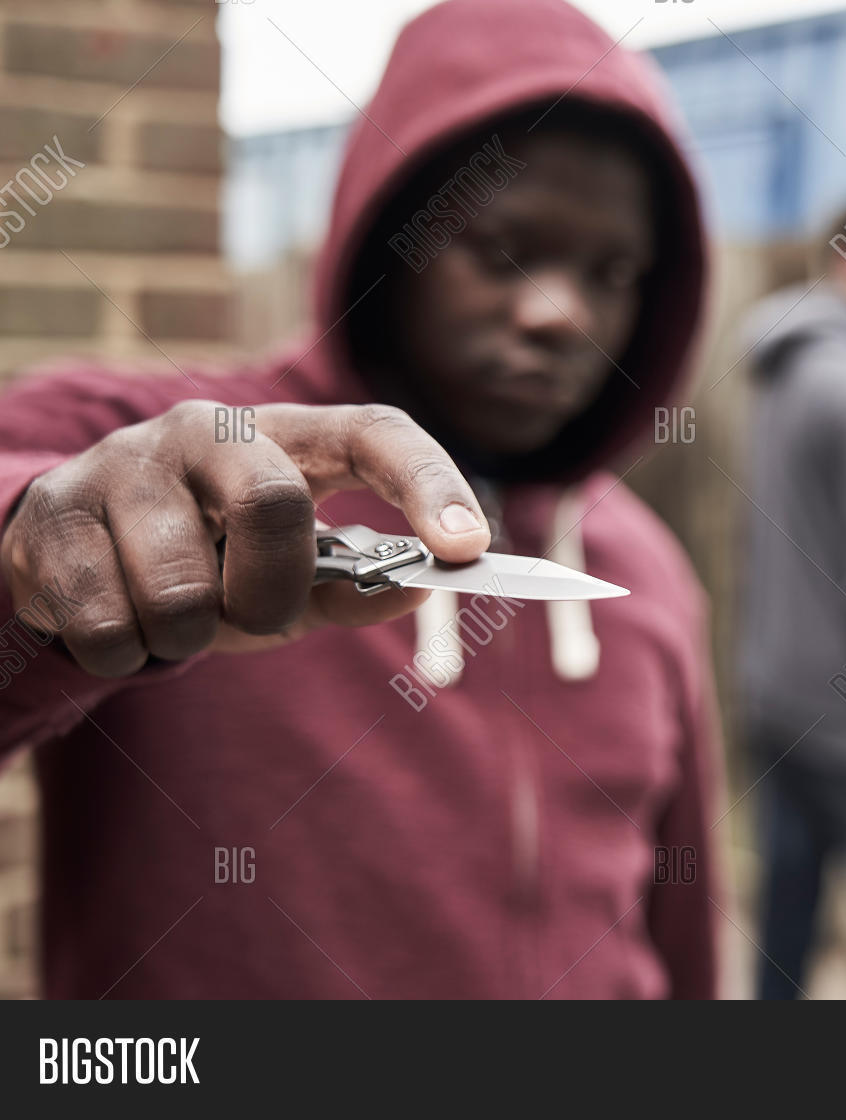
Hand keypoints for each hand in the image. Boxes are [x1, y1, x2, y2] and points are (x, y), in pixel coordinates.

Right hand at [0, 401, 491, 676]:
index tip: (469, 548)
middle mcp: (206, 428)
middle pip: (274, 501)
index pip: (375, 432)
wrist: (75, 553)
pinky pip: (106, 623)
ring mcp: (123, 462)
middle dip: (272, 591)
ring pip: (177, 587)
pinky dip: (126, 653)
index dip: (429, 483)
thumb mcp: (292, 577)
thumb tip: (417, 590)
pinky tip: (119, 623)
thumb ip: (353, 586)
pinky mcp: (51, 512)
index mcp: (286, 436)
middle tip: (255, 617)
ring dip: (187, 637)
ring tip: (173, 620)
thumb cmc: (212, 563)